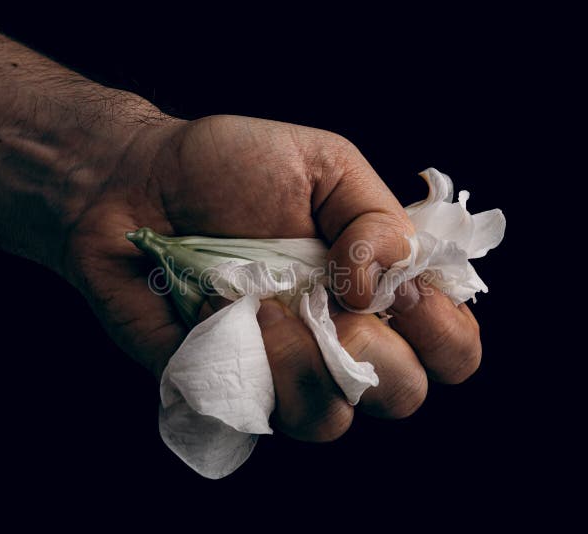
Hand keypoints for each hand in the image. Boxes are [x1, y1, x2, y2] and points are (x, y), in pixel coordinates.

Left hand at [64, 114, 481, 440]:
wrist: (137, 184)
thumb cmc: (231, 168)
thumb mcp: (324, 162)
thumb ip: (376, 217)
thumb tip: (380, 286)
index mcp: (378, 289)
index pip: (450, 346)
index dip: (443, 331)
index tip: (403, 290)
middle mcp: (340, 339)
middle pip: (403, 394)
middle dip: (379, 352)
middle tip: (335, 300)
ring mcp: (284, 370)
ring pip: (332, 418)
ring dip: (305, 360)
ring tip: (266, 302)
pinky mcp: (228, 387)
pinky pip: (261, 414)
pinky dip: (252, 364)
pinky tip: (224, 313)